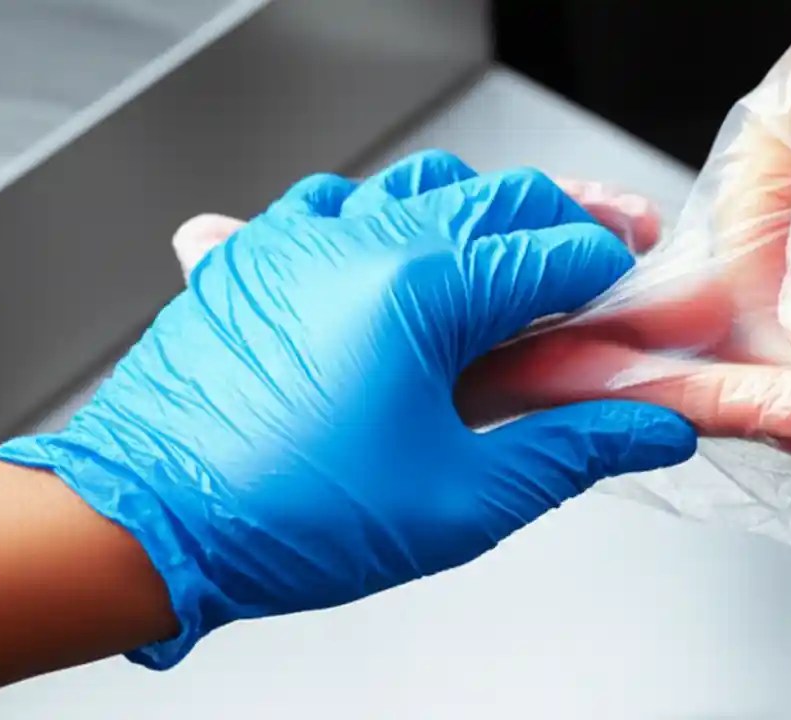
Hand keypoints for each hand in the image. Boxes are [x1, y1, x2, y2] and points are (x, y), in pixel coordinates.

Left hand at [0, 155, 698, 668]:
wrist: (144, 522)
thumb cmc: (283, 516)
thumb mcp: (458, 501)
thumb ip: (567, 452)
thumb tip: (647, 431)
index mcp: (419, 285)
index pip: (553, 253)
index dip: (614, 272)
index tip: (640, 296)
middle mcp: (358, 237)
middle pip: (497, 197)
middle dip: (565, 224)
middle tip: (606, 256)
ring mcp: (297, 238)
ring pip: (419, 186)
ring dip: (481, 212)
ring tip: (512, 254)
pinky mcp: (253, 256)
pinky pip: (332, 204)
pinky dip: (383, 217)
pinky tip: (394, 255)